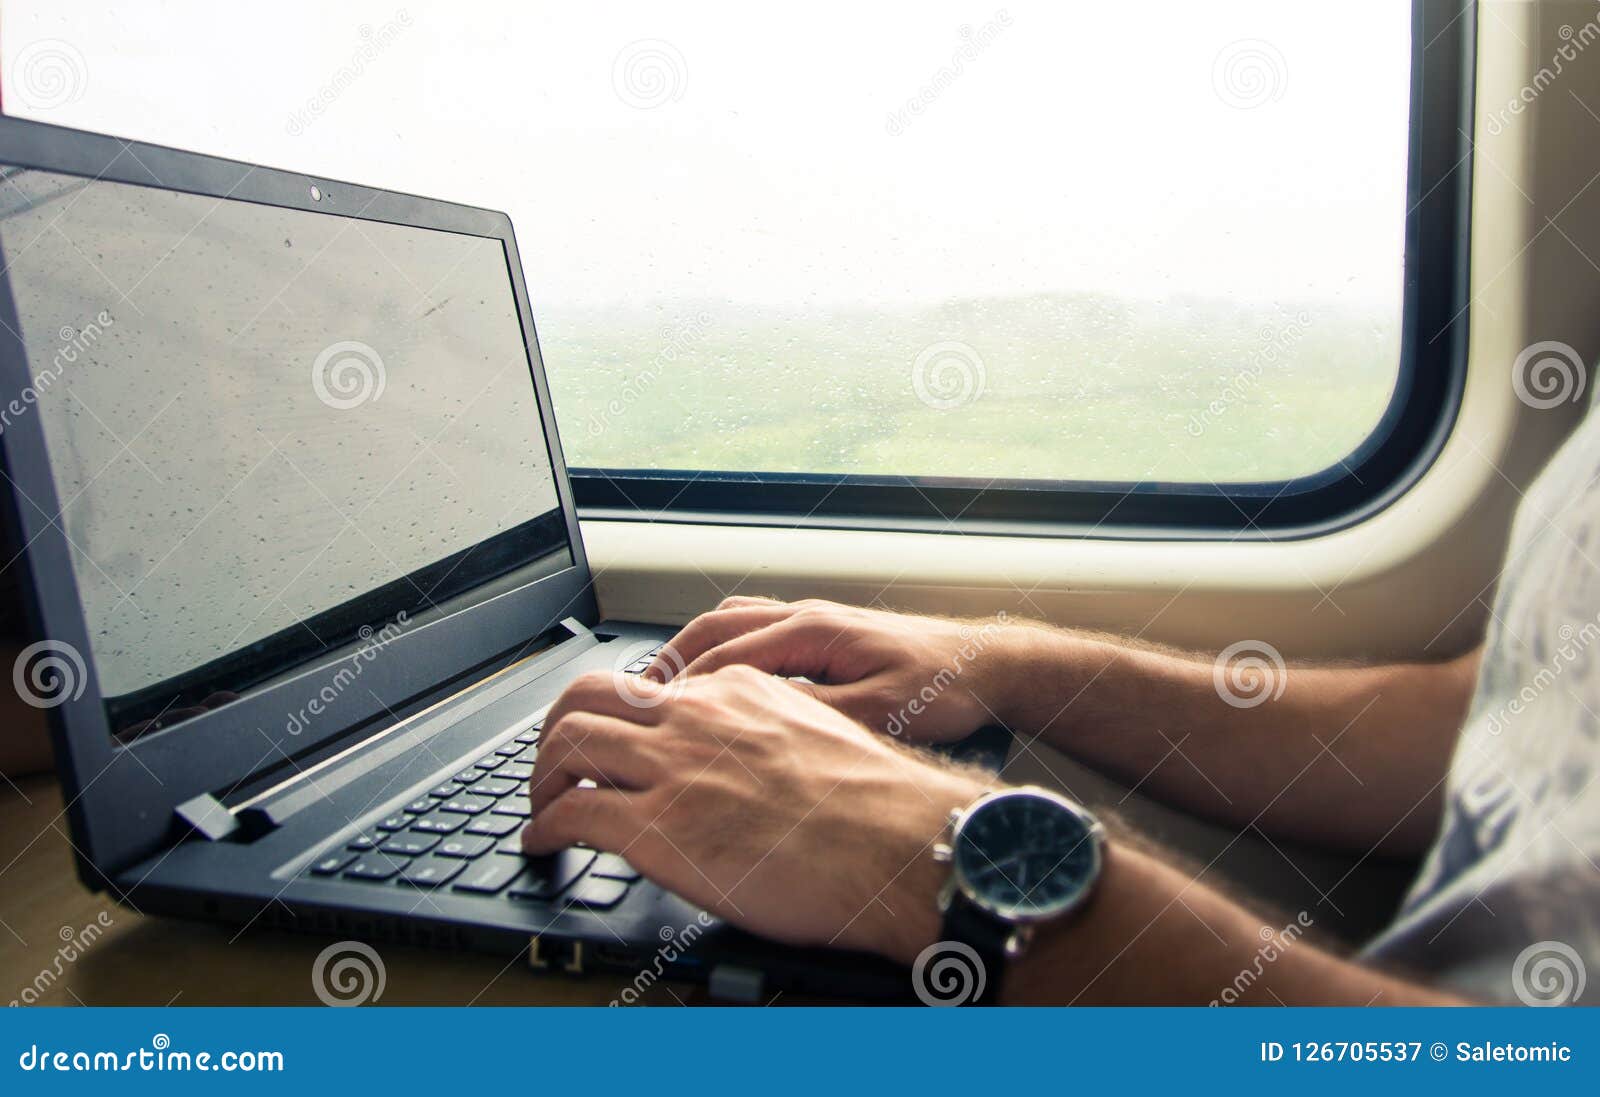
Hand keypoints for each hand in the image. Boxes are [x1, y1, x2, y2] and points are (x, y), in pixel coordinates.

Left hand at [522, 664, 993, 963]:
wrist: (899, 845)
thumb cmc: (878, 807)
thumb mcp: (819, 737)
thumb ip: (767, 733)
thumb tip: (744, 757)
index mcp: (737, 692)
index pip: (648, 685)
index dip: (614, 715)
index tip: (607, 740)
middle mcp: (696, 716)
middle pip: (587, 697)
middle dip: (556, 732)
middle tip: (553, 765)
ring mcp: (674, 768)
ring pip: (567, 745)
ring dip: (541, 777)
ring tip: (541, 803)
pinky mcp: (659, 827)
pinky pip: (572, 813)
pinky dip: (543, 826)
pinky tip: (544, 842)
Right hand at [645, 596, 1029, 743]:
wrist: (987, 666)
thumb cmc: (944, 688)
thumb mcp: (879, 715)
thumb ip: (815, 716)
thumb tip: (755, 725)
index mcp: (812, 632)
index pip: (722, 655)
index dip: (678, 688)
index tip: (646, 717)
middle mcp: (806, 617)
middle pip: (713, 629)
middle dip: (667, 664)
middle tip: (630, 702)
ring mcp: (814, 621)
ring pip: (730, 624)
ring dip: (691, 653)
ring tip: (659, 690)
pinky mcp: (824, 635)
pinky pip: (754, 631)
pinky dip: (722, 652)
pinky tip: (716, 681)